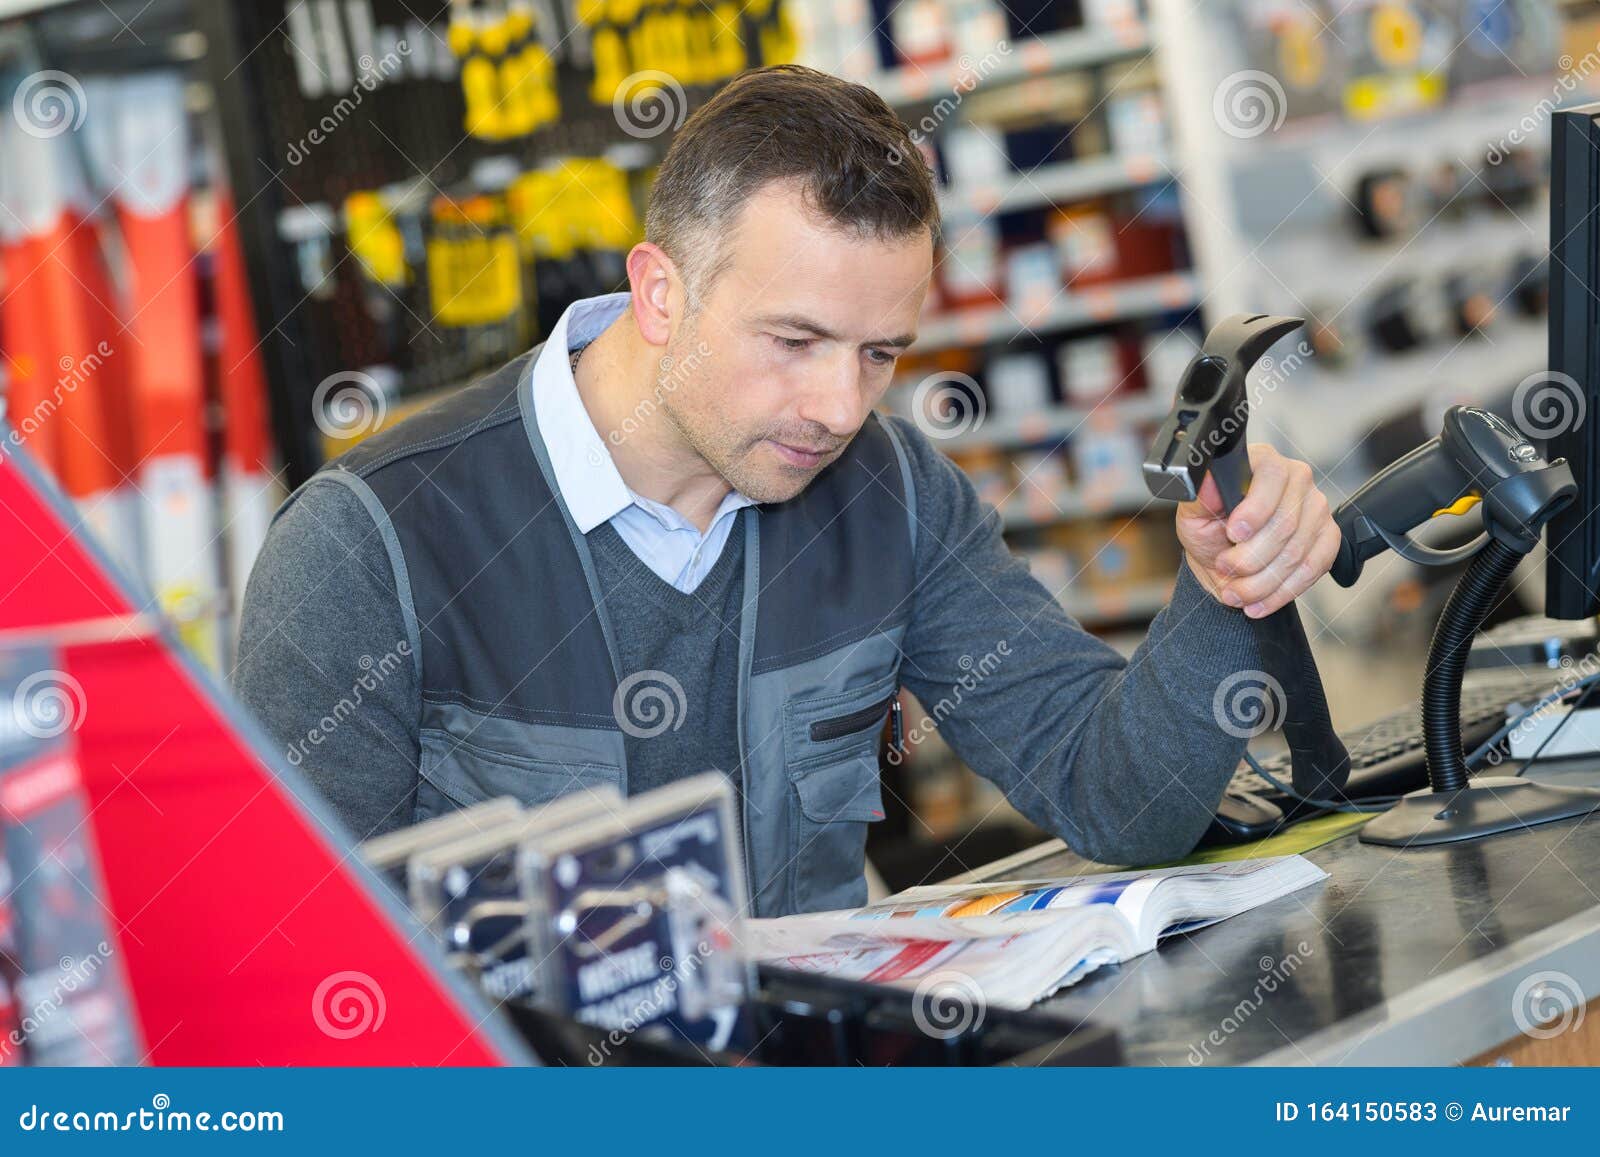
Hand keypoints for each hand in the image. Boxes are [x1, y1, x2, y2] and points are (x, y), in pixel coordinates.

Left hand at [1176, 443, 1338, 617]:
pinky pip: (1313, 568)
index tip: (1233, 534)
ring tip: (1235, 592)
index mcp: (1263, 462)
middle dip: (1251, 556)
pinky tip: (1259, 602)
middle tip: (1226, 568)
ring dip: (1261, 581)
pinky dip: (1283, 591)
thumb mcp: (1193, 515)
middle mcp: (1296, 479)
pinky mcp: (1328, 537)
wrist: (1223, 560)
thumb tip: (1206, 478)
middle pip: (1286, 522)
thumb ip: (1199, 497)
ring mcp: (1317, 508)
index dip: (1255, 509)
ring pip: (1297, 551)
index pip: (1272, 476)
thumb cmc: (1209, 531)